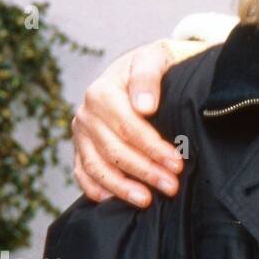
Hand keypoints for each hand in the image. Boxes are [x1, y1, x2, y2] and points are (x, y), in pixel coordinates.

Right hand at [73, 40, 184, 207]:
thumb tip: (144, 107)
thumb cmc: (156, 62)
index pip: (128, 127)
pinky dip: (96, 188)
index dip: (152, 148)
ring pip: (97, 166)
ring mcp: (81, 132)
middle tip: (172, 186)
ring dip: (122, 187)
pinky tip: (113, 201)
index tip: (177, 163)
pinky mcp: (81, 146)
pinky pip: (83, 172)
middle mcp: (86, 113)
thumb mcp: (157, 57)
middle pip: (114, 150)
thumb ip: (148, 76)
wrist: (142, 66)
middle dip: (145, 171)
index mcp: (102, 91)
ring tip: (147, 200)